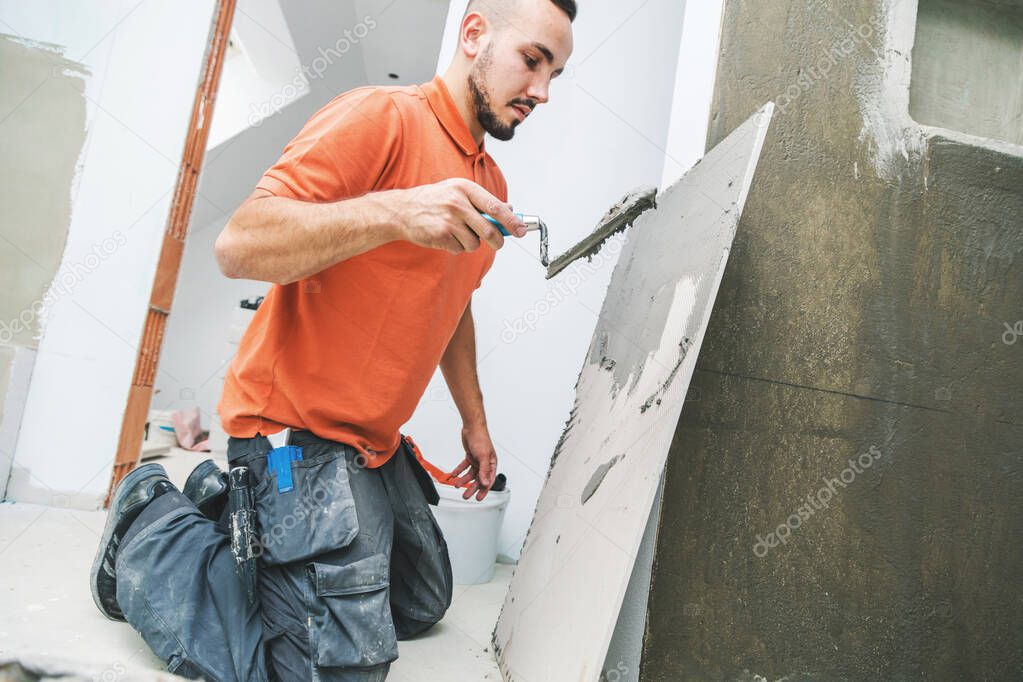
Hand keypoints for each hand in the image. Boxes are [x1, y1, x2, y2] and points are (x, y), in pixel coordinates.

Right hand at [390, 178, 525, 253]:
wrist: (403, 210)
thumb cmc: (434, 200)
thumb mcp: (458, 192)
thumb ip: (483, 201)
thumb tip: (510, 209)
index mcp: (465, 188)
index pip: (495, 206)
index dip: (511, 220)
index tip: (521, 230)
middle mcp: (457, 203)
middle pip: (489, 231)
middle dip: (497, 241)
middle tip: (498, 243)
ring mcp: (448, 220)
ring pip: (475, 243)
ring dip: (470, 243)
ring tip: (457, 232)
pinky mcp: (440, 236)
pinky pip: (460, 249)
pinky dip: (456, 247)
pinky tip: (445, 236)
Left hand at [448, 424, 497, 500]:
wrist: (472, 427)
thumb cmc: (481, 439)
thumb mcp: (483, 456)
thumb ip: (484, 471)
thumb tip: (485, 483)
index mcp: (491, 464)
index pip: (488, 480)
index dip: (484, 490)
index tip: (479, 498)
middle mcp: (485, 463)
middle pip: (478, 479)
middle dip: (472, 488)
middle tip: (466, 496)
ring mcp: (477, 460)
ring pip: (470, 474)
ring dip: (463, 480)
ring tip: (457, 485)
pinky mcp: (470, 456)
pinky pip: (464, 466)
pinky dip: (459, 471)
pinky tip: (454, 475)